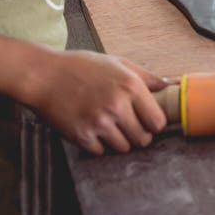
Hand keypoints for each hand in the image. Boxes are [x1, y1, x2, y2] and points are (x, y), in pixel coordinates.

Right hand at [25, 51, 168, 154]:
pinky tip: (92, 129)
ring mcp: (99, 122)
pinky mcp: (82, 136)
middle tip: (128, 126)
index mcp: (130, 86)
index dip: (154, 124)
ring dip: (120, 141)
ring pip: (124, 148)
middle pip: (143, 139)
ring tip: (109, 126)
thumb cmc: (81, 66)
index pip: (158, 121)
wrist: (44, 76)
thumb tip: (170, 85)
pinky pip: (102, 152)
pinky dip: (99, 145)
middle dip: (139, 135)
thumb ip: (146, 76)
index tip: (147, 121)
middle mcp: (117, 105)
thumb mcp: (117, 63)